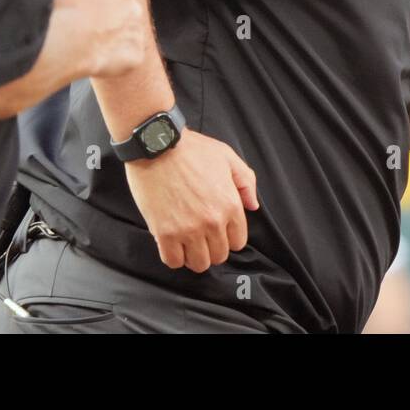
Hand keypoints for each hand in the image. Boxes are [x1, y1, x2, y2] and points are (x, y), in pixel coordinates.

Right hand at [57, 0, 145, 76]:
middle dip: (110, 18)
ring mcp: (136, 33)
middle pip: (125, 12)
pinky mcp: (135, 57)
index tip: (86, 4)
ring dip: (113, 40)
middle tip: (86, 28)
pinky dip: (116, 62)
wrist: (61, 42)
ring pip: (127, 36)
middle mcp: (134, 7)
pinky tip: (96, 62)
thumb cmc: (60, 10)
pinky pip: (128, 59)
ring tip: (87, 47)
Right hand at [124, 129, 259, 271]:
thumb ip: (246, 182)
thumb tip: (252, 205)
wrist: (157, 145)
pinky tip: (171, 243)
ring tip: (186, 241)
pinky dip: (173, 256)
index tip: (217, 230)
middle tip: (200, 236)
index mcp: (230, 205)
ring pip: (198, 264)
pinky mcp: (164, 233)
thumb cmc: (191, 149)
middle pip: (219, 256)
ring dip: (193, 255)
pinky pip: (173, 261)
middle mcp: (212, 222)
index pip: (238, 242)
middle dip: (211, 248)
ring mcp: (188, 230)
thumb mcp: (227, 157)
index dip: (228, 237)